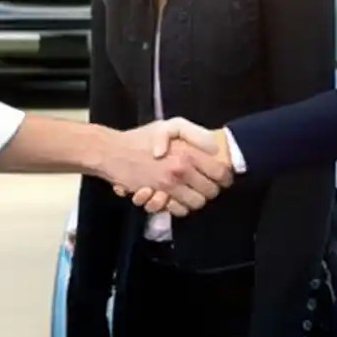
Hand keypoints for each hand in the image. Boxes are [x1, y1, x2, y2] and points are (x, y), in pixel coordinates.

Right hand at [98, 119, 231, 214]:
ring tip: (190, 191)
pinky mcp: (157, 198)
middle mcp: (181, 170)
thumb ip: (193, 133)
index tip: (222, 177)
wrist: (112, 153)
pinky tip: (176, 198)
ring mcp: (169, 186)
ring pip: (197, 204)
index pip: (220, 172)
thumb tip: (212, 147)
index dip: (225, 177)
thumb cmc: (140, 139)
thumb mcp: (168, 126)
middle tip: (204, 184)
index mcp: (187, 152)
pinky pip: (179, 211)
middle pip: (211, 191)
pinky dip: (180, 207)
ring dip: (196, 199)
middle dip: (211, 189)